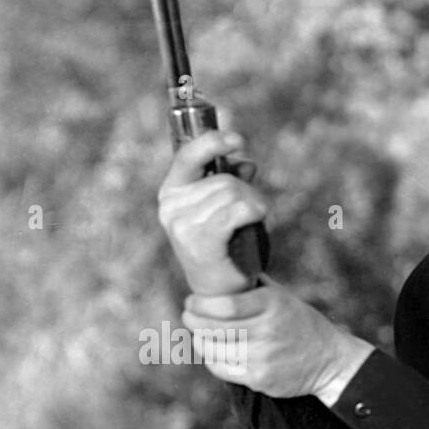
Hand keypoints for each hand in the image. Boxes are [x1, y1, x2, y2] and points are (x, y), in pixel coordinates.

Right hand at [157, 129, 266, 295]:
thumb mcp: (225, 206)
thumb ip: (231, 179)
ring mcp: (182, 224)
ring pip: (233, 193)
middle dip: (246, 189)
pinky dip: (254, 211)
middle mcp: (171, 206)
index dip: (212, 141)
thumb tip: (245, 161)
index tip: (236, 139)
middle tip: (253, 210)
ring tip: (252, 222)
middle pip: (222, 178)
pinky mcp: (200, 241)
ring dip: (254, 203)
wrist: (223, 288)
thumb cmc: (226, 244)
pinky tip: (257, 219)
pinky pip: (237, 211)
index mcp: (171, 192)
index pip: (187, 155)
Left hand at [182, 280, 374, 401]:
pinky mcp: (261, 379)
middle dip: (192, 320)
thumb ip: (253, 286)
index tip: (192, 301)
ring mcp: (264, 357)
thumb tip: (219, 269)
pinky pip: (222, 369)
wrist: (329, 360)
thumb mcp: (283, 297)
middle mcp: (268, 330)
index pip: (224, 305)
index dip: (200, 303)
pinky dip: (213, 360)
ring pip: (213, 350)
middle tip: (189, 316)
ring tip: (201, 334)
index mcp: (272, 305)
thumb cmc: (299, 323)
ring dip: (201, 341)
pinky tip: (216, 353)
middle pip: (213, 327)